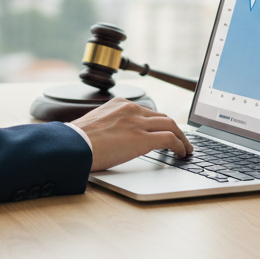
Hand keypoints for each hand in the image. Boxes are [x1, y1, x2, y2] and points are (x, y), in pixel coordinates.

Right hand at [71, 98, 192, 171]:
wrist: (73, 144)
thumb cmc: (78, 140)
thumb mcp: (96, 124)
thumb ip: (110, 125)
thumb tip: (116, 139)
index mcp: (120, 104)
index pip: (147, 111)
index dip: (159, 123)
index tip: (164, 131)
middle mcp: (131, 109)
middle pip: (163, 117)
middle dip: (174, 129)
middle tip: (181, 140)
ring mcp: (138, 123)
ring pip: (171, 125)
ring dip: (182, 138)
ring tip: (186, 149)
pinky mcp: (142, 139)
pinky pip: (170, 139)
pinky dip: (180, 146)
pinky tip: (181, 154)